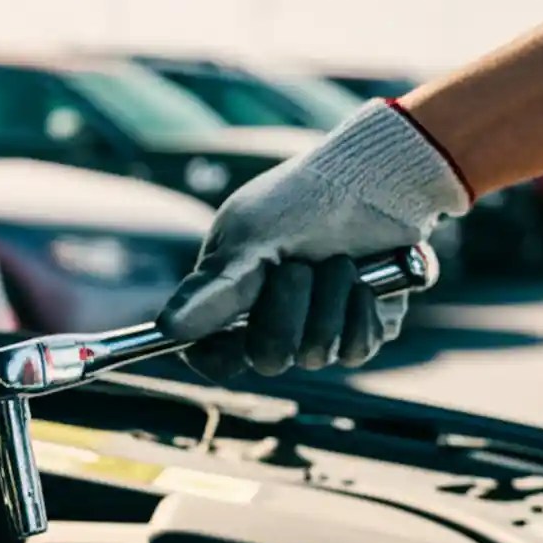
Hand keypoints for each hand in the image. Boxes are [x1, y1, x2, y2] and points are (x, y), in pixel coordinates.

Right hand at [156, 100, 470, 380]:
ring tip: (339, 262)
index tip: (234, 337)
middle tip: (298, 266)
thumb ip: (213, 290)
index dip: (219, 356)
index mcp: (231, 300)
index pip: (211, 356)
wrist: (375, 183)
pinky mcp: (360, 333)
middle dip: (287, 309)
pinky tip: (365, 284)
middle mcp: (272, 322)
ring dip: (329, 301)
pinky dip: (360, 311)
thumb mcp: (250, 238)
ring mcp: (316, 331)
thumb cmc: (302, 201)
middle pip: (268, 359)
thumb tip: (167, 329)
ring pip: (314, 355)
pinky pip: (355, 350)